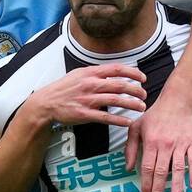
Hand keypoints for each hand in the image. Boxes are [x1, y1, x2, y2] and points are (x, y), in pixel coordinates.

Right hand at [27, 63, 145, 131]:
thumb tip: (113, 73)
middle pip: (119, 85)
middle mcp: (91, 84)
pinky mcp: (84, 114)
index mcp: (91, 73)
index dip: (133, 73)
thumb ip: (96, 74)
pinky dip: (118, 120)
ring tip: (142, 107)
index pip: (117, 69)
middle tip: (144, 95)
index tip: (142, 78)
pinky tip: (128, 122)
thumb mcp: (79, 74)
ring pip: (115, 100)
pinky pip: (105, 117)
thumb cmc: (64, 88)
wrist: (47, 102)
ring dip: (131, 104)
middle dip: (135, 90)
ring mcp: (88, 100)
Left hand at [124, 82, 191, 191]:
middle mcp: (165, 145)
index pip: (147, 167)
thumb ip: (130, 147)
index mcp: (151, 142)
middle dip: (158, 189)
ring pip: (177, 168)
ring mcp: (180, 144)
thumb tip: (128, 167)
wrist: (177, 100)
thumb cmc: (155, 115)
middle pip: (161, 171)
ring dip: (176, 185)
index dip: (146, 183)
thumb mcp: (136, 127)